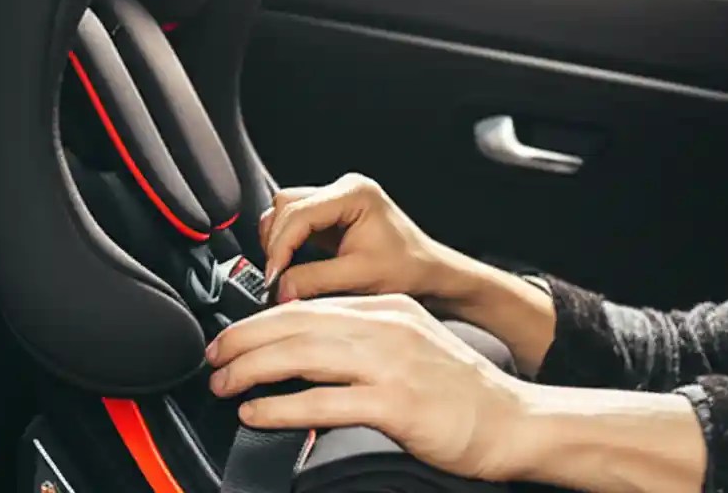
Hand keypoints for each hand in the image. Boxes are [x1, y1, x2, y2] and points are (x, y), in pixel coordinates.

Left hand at [205, 294, 534, 481]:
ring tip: (223, 384)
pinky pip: (323, 401)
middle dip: (243, 340)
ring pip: (302, 355)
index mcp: (386, 309)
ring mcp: (391, 364)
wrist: (515, 422)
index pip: (308, 305)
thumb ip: (362, 340)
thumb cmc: (459, 392)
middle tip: (212, 358)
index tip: (230, 338)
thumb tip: (302, 350)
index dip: (260, 321)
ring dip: (251, 369)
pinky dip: (281, 406)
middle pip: (296, 324)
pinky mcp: (395, 404)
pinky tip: (256, 412)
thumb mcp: (409, 345)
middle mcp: (386, 328)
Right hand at [260, 174, 482, 304]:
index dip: (281, 245)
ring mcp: (337, 199)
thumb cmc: (408, 271)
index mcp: (355, 194)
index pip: (300, 213)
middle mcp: (344, 188)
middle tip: (276, 278)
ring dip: (279, 240)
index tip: (274, 277)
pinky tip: (292, 264)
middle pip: (287, 206)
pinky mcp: (332, 215)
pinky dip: (288, 242)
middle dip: (277, 242)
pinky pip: (296, 221)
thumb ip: (315, 280)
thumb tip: (279, 288)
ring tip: (283, 271)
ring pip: (287, 211)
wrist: (431, 274)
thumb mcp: (360, 277)